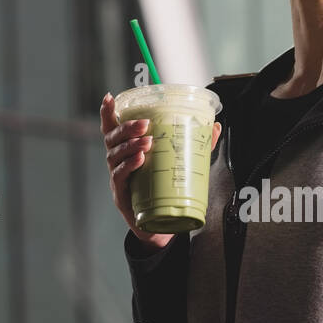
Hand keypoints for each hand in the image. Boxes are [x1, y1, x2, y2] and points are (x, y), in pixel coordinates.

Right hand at [100, 93, 221, 246]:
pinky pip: (120, 177)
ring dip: (130, 145)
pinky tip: (139, 160)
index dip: (108, 113)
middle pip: (112, 139)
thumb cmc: (162, 189)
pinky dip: (128, 166)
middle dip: (127, 128)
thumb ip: (195, 145)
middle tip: (145, 124)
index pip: (112, 129)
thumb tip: (214, 126)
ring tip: (147, 142)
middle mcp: (117, 162)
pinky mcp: (122, 195)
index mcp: (126, 150)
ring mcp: (117, 178)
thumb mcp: (177, 164)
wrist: (159, 225)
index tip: (109, 97)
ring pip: (115, 156)